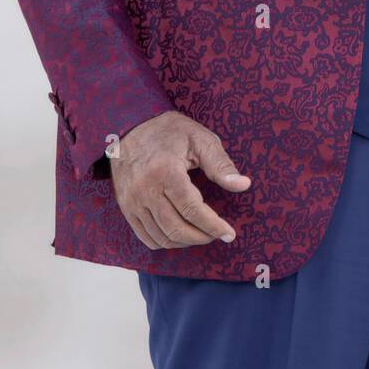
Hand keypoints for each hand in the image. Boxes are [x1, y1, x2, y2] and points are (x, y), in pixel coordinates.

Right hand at [109, 110, 250, 249]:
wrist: (131, 126)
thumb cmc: (170, 131)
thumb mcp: (200, 139)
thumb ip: (221, 164)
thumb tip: (243, 185)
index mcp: (166, 171)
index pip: (192, 210)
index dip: (213, 226)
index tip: (229, 233)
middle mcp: (145, 189)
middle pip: (176, 229)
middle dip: (202, 237)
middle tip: (218, 234)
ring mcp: (132, 200)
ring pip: (161, 237)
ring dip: (185, 242)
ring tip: (202, 234)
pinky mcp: (125, 207)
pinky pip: (146, 237)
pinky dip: (165, 242)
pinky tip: (180, 235)